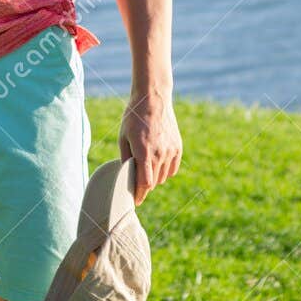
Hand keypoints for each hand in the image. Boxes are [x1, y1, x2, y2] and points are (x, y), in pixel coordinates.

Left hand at [118, 89, 181, 204]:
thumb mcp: (123, 137)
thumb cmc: (133, 117)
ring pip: (163, 177)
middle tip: (136, 185)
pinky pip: (172, 169)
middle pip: (153, 182)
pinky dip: (165, 171)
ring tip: (145, 171)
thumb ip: (126, 158)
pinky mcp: (178, 147)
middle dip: (144, 186)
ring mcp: (170, 151)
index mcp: (144, 152)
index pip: (144, 183)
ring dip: (154, 178)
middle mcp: (159, 154)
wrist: (153, 99)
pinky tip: (157, 166)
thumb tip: (126, 176)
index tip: (135, 201)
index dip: (139, 194)